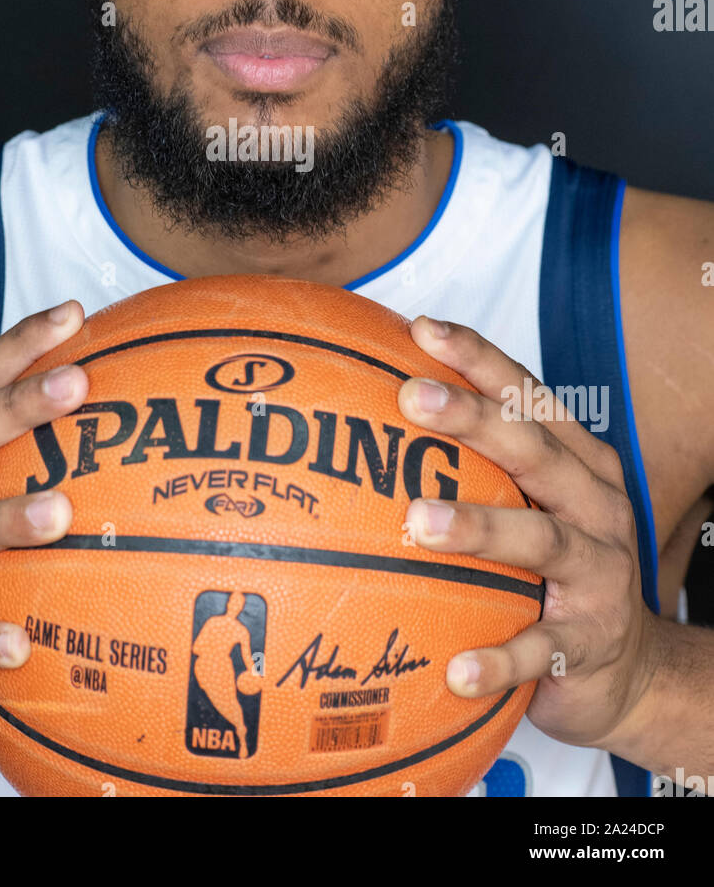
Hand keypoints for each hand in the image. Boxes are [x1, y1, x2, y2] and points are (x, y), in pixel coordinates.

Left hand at [397, 315, 655, 750]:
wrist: (630, 668)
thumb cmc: (557, 570)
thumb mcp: (530, 506)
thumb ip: (474, 465)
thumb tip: (368, 419)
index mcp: (578, 463)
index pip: (527, 396)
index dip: (479, 359)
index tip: (423, 329)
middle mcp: (594, 507)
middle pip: (534, 450)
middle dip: (475, 418)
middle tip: (412, 398)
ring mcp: (598, 575)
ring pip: (541, 542)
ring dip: (481, 528)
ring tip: (420, 522)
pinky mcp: (590, 645)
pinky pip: (543, 651)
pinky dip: (501, 659)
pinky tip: (456, 670)